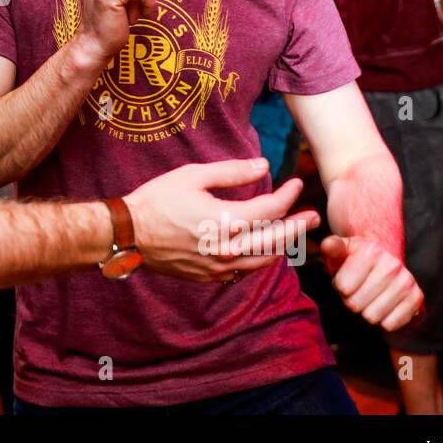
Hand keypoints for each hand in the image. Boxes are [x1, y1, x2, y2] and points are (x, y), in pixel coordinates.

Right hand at [125, 158, 320, 281]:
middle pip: (275, 240)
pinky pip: (243, 271)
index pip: (271, 210)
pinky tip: (263, 251)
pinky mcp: (207, 276)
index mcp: (225, 221)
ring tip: (294, 235)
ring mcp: (217, 267)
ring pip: (262, 260)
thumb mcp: (193, 175)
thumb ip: (232, 172)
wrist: (128, 233)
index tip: (295, 183)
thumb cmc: (157, 199)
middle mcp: (227, 249)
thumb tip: (264, 166)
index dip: (288, 195)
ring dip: (283, 247)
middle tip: (313, 216)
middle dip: (298, 226)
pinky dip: (259, 260)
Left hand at [321, 234, 423, 331]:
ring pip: (371, 316)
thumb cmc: (355, 261)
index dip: (340, 287)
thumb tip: (328, 245)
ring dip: (366, 311)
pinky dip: (382, 320)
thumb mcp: (340, 252)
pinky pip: (389, 324)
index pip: (343, 288)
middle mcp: (392, 265)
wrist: (384, 264)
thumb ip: (332, 248)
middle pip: (355, 304)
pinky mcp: (416, 297)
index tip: (346, 279)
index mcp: (371, 251)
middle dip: (351, 300)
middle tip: (358, 290)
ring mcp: (406, 281)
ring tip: (369, 297)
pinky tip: (383, 306)